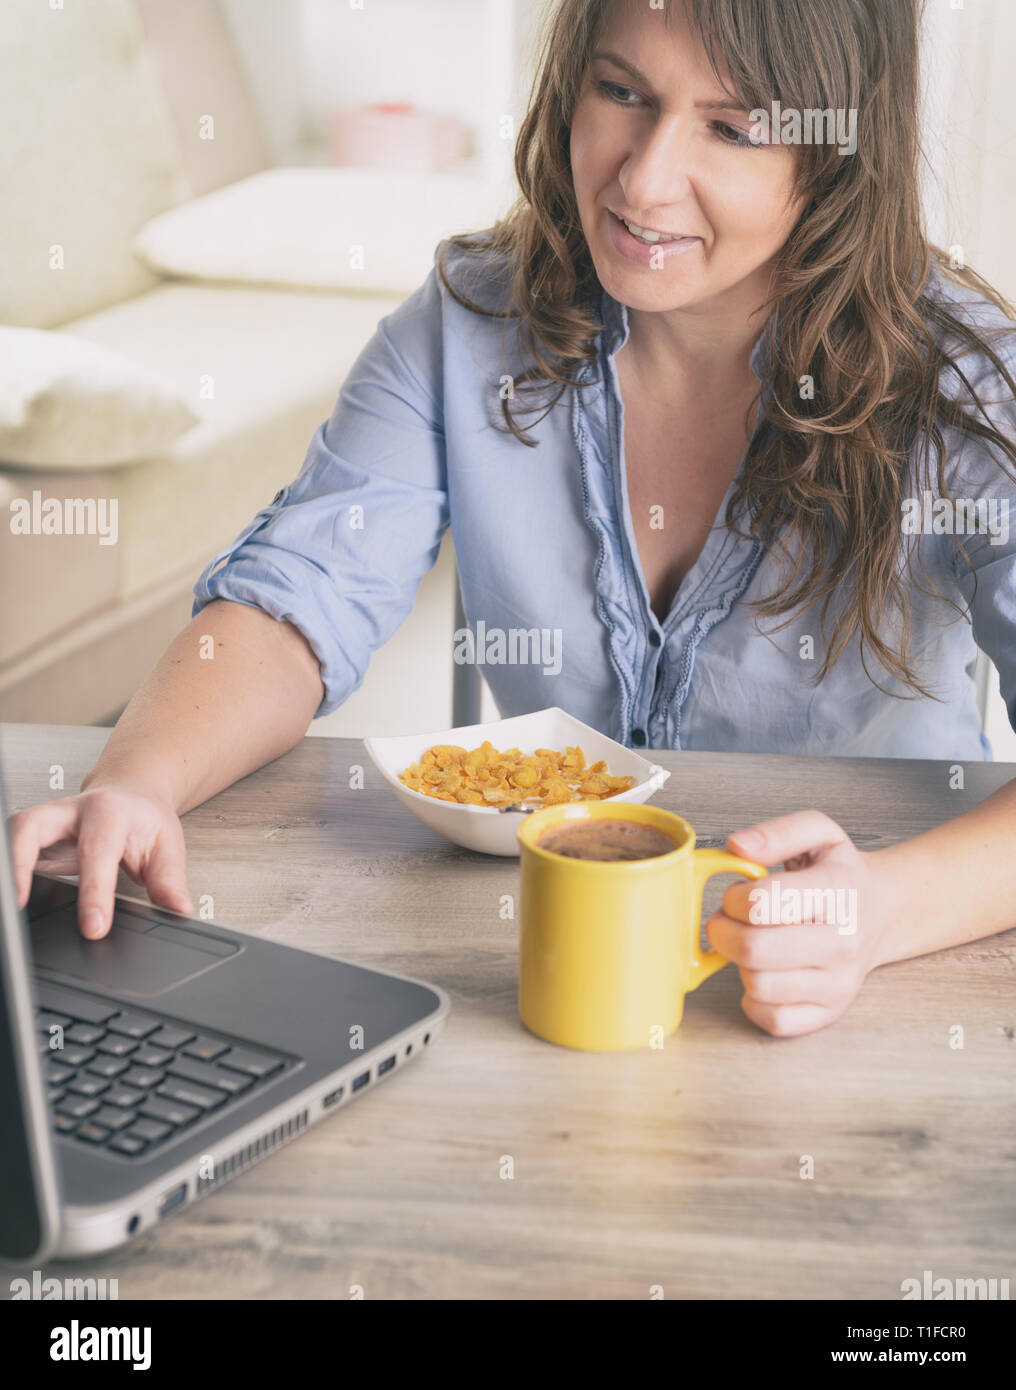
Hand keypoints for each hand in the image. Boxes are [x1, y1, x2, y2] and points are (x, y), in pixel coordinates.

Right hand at [7, 783, 193, 939]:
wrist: (132, 794)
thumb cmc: (145, 820)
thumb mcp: (167, 846)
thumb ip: (169, 880)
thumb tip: (179, 911)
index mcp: (110, 812)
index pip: (97, 853)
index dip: (94, 892)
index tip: (94, 928)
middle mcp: (71, 810)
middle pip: (33, 827)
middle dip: (19, 864)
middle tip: (18, 906)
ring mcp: (47, 820)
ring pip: (14, 832)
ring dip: (7, 866)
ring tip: (9, 905)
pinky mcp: (33, 835)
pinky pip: (12, 846)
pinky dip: (9, 869)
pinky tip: (12, 896)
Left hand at [706, 810, 891, 1036]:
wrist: (881, 913)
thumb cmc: (840, 874)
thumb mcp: (819, 833)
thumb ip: (777, 832)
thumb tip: (738, 846)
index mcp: (838, 893)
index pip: (762, 903)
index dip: (732, 897)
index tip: (737, 894)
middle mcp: (843, 943)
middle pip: (754, 949)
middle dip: (724, 931)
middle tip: (729, 920)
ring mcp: (839, 984)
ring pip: (758, 985)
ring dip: (739, 963)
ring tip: (751, 942)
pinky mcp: (829, 1013)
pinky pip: (772, 1020)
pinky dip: (755, 998)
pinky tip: (764, 972)